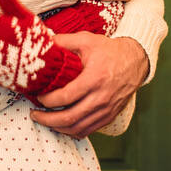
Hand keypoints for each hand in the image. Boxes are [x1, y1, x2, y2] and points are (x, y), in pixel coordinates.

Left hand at [30, 34, 147, 138]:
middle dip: (47, 119)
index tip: (38, 97)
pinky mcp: (109, 116)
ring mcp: (106, 110)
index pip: (65, 97)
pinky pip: (88, 130)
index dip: (47, 100)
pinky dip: (72, 131)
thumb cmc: (109, 50)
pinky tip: (62, 125)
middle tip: (34, 115)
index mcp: (94, 79)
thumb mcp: (86, 40)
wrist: (135, 61)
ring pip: (77, 128)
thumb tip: (42, 42)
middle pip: (69, 118)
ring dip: (58, 127)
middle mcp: (101, 98)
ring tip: (45, 120)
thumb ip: (63, 41)